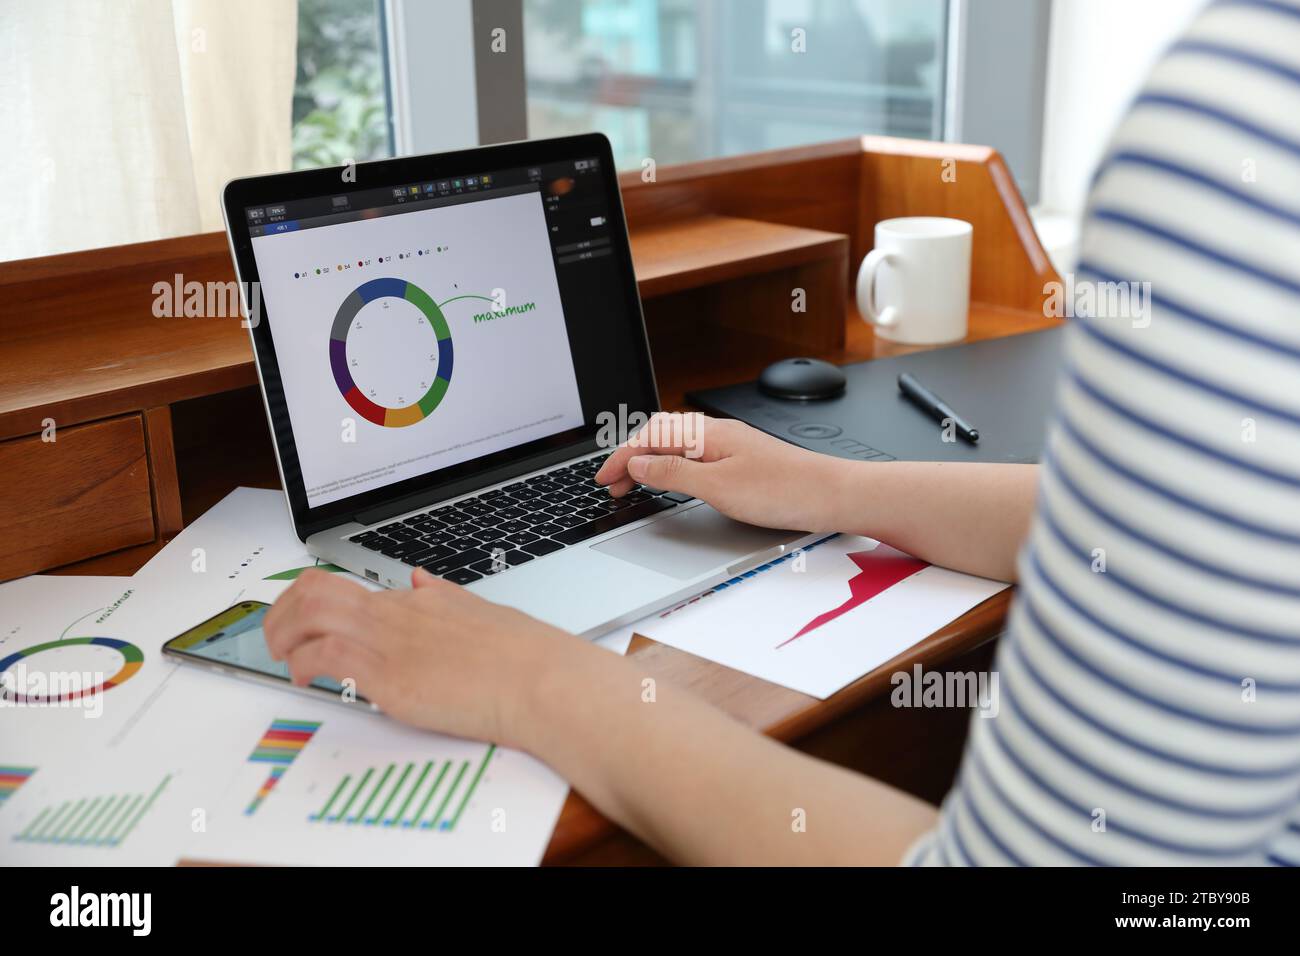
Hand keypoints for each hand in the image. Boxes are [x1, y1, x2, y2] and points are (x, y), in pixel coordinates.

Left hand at [263, 568, 593, 745]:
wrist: (539, 679)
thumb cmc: (523, 656)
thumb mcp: (480, 613)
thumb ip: (446, 598)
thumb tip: (424, 581)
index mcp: (419, 600)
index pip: (348, 585)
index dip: (312, 601)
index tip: (303, 621)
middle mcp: (397, 612)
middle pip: (316, 588)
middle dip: (283, 610)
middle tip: (277, 636)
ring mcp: (389, 640)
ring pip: (310, 613)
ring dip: (282, 634)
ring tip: (281, 657)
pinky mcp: (387, 674)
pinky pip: (323, 653)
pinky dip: (300, 663)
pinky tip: (304, 678)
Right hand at [595, 412, 845, 532]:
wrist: (833, 495)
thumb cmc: (785, 491)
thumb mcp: (718, 488)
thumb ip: (674, 474)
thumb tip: (639, 465)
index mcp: (706, 434)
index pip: (649, 438)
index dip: (621, 458)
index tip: (604, 479)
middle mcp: (717, 433)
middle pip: (660, 435)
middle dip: (631, 457)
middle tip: (613, 484)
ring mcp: (731, 445)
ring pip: (676, 443)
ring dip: (650, 460)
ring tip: (634, 482)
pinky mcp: (742, 459)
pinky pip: (694, 453)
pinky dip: (671, 464)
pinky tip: (673, 478)